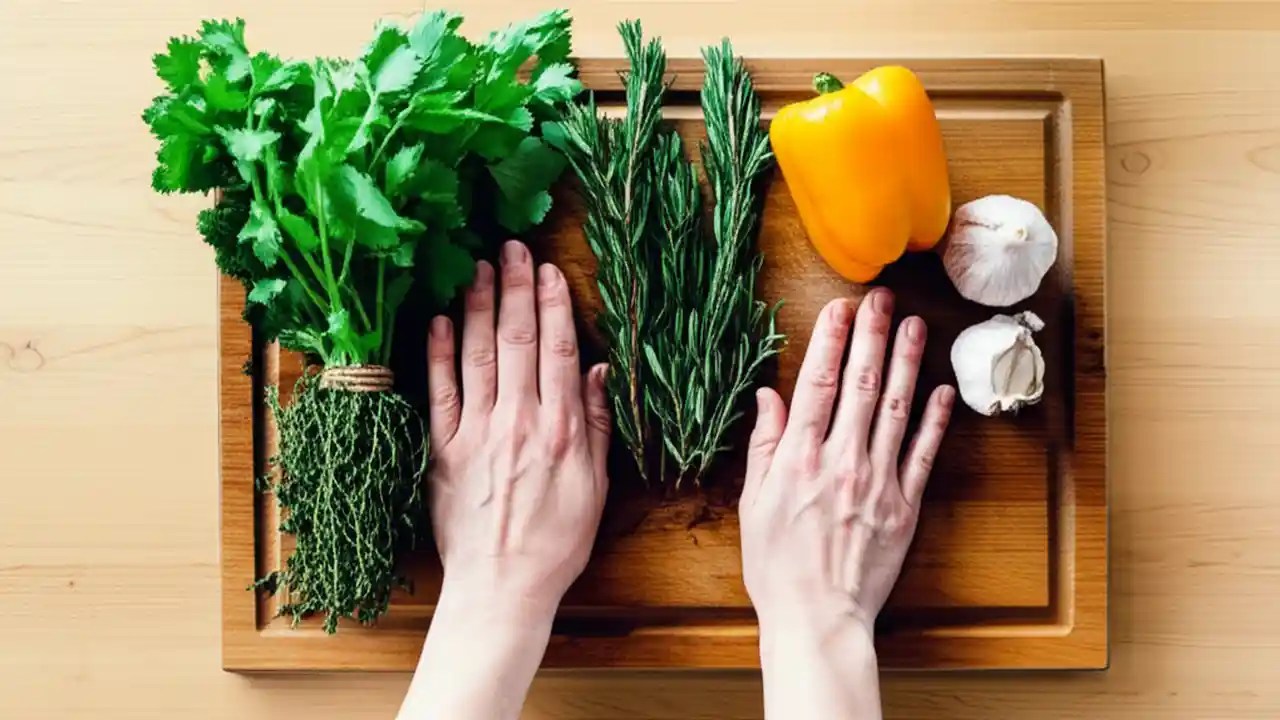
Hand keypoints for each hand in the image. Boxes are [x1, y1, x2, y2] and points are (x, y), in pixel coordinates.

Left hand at [426, 239, 610, 610]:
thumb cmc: (556, 542)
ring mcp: (477, 432)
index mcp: (561, 428)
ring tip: (478, 267)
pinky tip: (438, 319)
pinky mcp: (442, 449)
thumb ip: (598, 425)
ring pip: (476, 354)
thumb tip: (601, 371)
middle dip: (514, 289)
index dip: (554, 305)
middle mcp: (518, 420)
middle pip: (517, 340)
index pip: (559, 350)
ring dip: (476, 306)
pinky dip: (438, 353)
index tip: (549, 271)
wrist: (503, 587)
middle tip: (511, 248)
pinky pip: (439, 391)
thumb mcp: (596, 486)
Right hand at [740, 288, 953, 718]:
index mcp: (798, 459)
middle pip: (862, 387)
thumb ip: (764, 446)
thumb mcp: (753, 503)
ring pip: (896, 410)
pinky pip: (923, 454)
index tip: (840, 309)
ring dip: (907, 364)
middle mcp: (841, 462)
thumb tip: (768, 398)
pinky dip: (934, 420)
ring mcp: (878, 482)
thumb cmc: (776, 566)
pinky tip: (942, 389)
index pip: (819, 385)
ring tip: (915, 326)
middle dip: (872, 337)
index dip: (831, 342)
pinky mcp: (904, 506)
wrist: (817, 617)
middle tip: (882, 299)